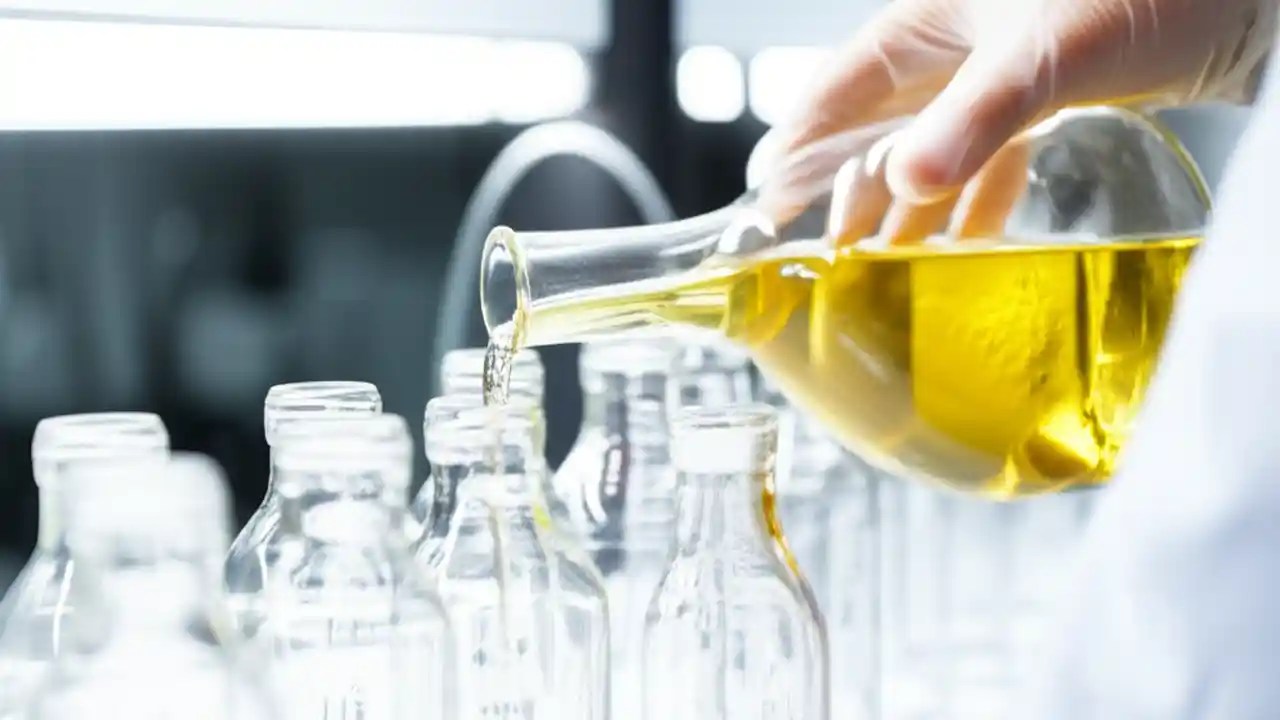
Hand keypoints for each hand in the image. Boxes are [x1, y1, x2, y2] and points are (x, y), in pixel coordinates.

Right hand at [758, 0, 1275, 243]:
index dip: (800, 140)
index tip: (766, 194)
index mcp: (933, 20)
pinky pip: (990, 164)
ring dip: (908, 209)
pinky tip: (962, 249)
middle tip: (821, 247)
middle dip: (848, 188)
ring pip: (933, 152)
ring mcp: (1002, 77)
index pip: (842, 85)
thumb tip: (907, 183)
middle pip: (879, 127)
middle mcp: (959, 47)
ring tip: (881, 265)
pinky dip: (972, 206)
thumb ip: (975, 117)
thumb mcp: (1047, 53)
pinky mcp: (1048, 102)